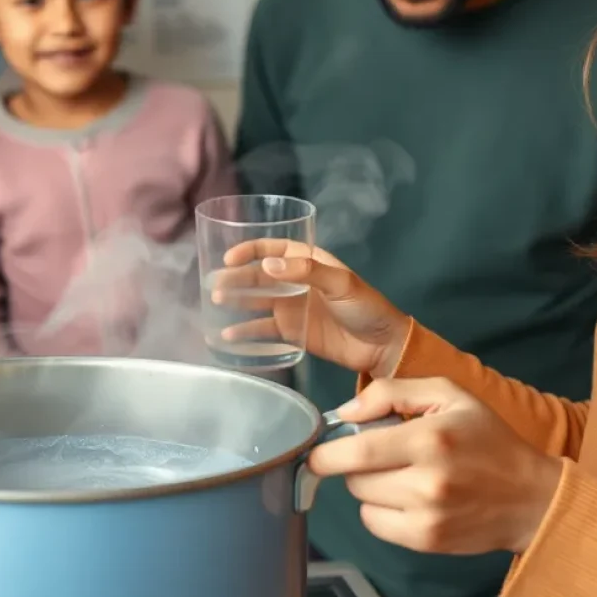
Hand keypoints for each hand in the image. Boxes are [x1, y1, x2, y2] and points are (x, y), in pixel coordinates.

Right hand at [210, 239, 410, 376]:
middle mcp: (295, 282)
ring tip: (215, 302)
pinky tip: (228, 335)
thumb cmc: (367, 308)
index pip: (273, 249)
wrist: (382, 348)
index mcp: (307, 262)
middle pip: (258, 276)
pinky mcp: (291, 332)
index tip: (229, 258)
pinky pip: (262, 329)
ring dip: (235, 300)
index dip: (250, 250)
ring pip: (255, 300)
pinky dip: (244, 332)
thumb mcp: (341, 284)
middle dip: (235, 278)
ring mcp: (291, 307)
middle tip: (214, 285)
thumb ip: (307, 272)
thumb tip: (268, 267)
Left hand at [307, 376, 563, 554]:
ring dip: (367, 486)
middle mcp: (427, 482)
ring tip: (397, 473)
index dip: (325, 452)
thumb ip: (390, 392)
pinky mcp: (429, 542)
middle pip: (354, 477)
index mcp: (430, 439)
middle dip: (352, 463)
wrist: (533, 497)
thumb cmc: (486, 438)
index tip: (316, 448)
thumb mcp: (447, 394)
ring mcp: (428, 517)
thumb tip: (344, 413)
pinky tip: (403, 497)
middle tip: (375, 452)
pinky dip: (378, 511)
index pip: (357, 451)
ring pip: (362, 501)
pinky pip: (376, 525)